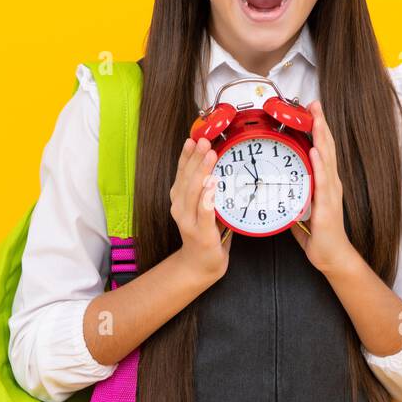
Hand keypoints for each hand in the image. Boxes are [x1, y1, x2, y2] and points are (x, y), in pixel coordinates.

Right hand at [170, 135, 232, 282]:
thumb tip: (222, 163)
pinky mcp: (200, 232)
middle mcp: (179, 207)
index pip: (181, 172)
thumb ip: (207, 188)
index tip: (193, 138)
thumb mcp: (203, 206)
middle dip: (195, 158)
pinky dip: (207, 197)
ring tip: (210, 155)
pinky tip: (213, 184)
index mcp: (179, 199)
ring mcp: (188, 220)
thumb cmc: (204, 232)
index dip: (186, 155)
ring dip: (202, 172)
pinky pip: (204, 212)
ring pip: (193, 192)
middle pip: (186, 178)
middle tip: (204, 142)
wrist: (200, 264)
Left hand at [290, 100, 359, 277]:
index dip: (318, 129)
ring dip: (321, 137)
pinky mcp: (327, 205)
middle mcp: (330, 183)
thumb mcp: (303, 210)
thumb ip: (294, 198)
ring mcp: (330, 193)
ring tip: (316, 119)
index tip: (312, 111)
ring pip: (326, 158)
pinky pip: (322, 181)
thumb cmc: (320, 236)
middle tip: (314, 104)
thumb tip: (279, 191)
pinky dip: (319, 164)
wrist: (331, 256)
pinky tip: (315, 151)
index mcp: (324, 182)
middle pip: (326, 147)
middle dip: (320, 124)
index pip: (321, 150)